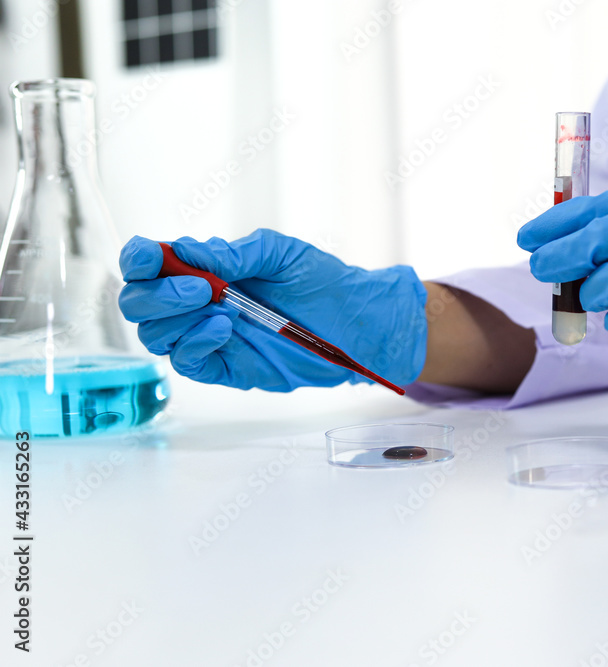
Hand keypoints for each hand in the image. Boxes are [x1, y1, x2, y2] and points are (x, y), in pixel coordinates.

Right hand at [118, 230, 426, 391]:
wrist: (356, 322)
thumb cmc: (321, 281)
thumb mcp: (280, 253)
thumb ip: (233, 253)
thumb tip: (187, 253)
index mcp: (204, 269)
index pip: (146, 265)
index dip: (138, 261)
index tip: (151, 259)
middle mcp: (196, 304)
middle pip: (139, 305)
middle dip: (157, 296)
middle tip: (200, 289)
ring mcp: (207, 337)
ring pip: (156, 336)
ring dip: (176, 320)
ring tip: (223, 309)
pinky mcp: (224, 368)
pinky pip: (188, 363)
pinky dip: (196, 344)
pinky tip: (224, 329)